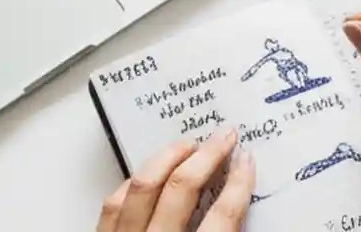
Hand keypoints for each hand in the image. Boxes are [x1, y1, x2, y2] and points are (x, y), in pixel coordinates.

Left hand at [96, 128, 255, 231]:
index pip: (222, 218)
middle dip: (206, 157)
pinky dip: (134, 182)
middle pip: (181, 190)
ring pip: (143, 186)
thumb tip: (235, 200)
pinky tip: (149, 172)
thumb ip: (223, 231)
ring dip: (168, 159)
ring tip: (187, 145)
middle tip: (224, 137)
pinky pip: (114, 204)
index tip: (246, 160)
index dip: (239, 185)